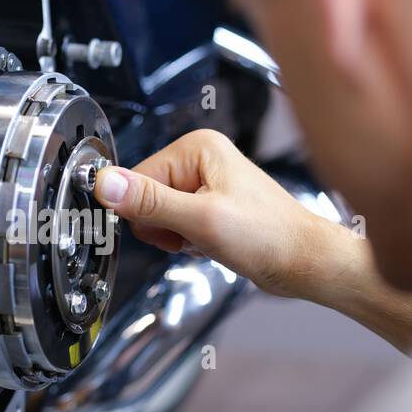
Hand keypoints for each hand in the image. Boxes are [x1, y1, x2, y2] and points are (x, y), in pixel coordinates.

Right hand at [93, 129, 343, 299]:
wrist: (304, 262)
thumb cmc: (269, 237)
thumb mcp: (200, 220)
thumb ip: (149, 202)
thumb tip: (106, 183)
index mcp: (196, 148)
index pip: (136, 178)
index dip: (146, 212)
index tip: (170, 227)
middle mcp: (200, 160)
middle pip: (145, 197)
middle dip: (163, 226)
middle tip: (194, 234)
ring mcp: (206, 183)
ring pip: (159, 215)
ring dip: (176, 236)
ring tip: (206, 239)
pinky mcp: (210, 205)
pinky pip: (176, 225)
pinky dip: (187, 241)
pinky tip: (210, 243)